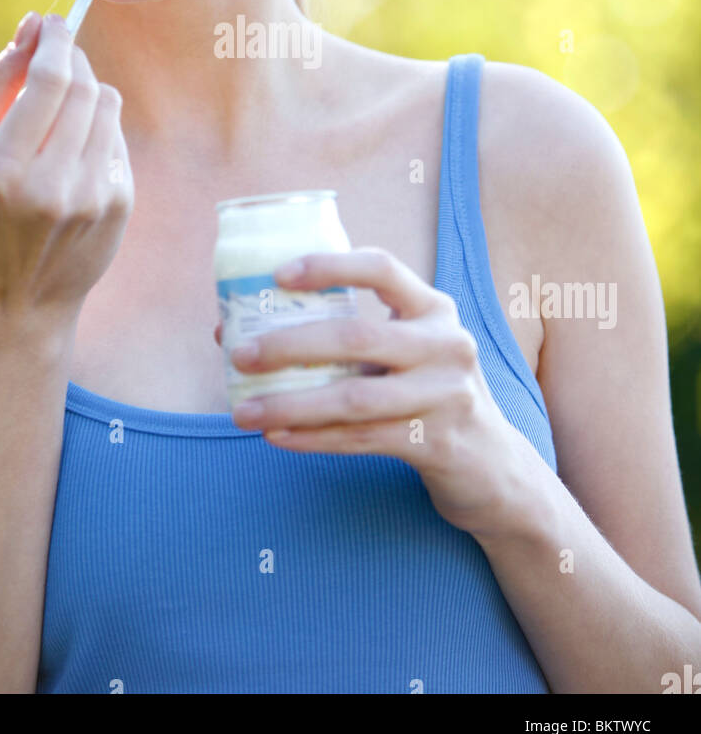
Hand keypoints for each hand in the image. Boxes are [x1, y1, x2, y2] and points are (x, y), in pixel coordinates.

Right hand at [0, 12, 132, 344]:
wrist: (17, 300)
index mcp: (2, 169)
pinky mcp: (120, 204)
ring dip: (87, 89)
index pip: (48, 79)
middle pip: (83, 86)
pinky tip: (74, 147)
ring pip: (107, 105)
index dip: (55, 40)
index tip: (52, 22)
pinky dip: (98, 126)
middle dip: (72, 58)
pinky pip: (116, 136)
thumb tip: (33, 26)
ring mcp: (93, 196)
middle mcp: (52, 184)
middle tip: (57, 53)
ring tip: (62, 104)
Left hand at [215, 247, 528, 539]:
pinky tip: (277, 436)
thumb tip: (239, 329)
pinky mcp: (438, 443)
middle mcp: (446, 344)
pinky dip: (313, 438)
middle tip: (240, 354)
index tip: (277, 276)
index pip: (382, 268)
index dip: (329, 266)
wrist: (493, 467)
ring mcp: (446, 395)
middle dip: (290, 344)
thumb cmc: (427, 395)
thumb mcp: (407, 352)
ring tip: (244, 411)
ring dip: (290, 403)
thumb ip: (347, 336)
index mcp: (434, 308)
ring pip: (353, 398)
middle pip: (357, 336)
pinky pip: (361, 438)